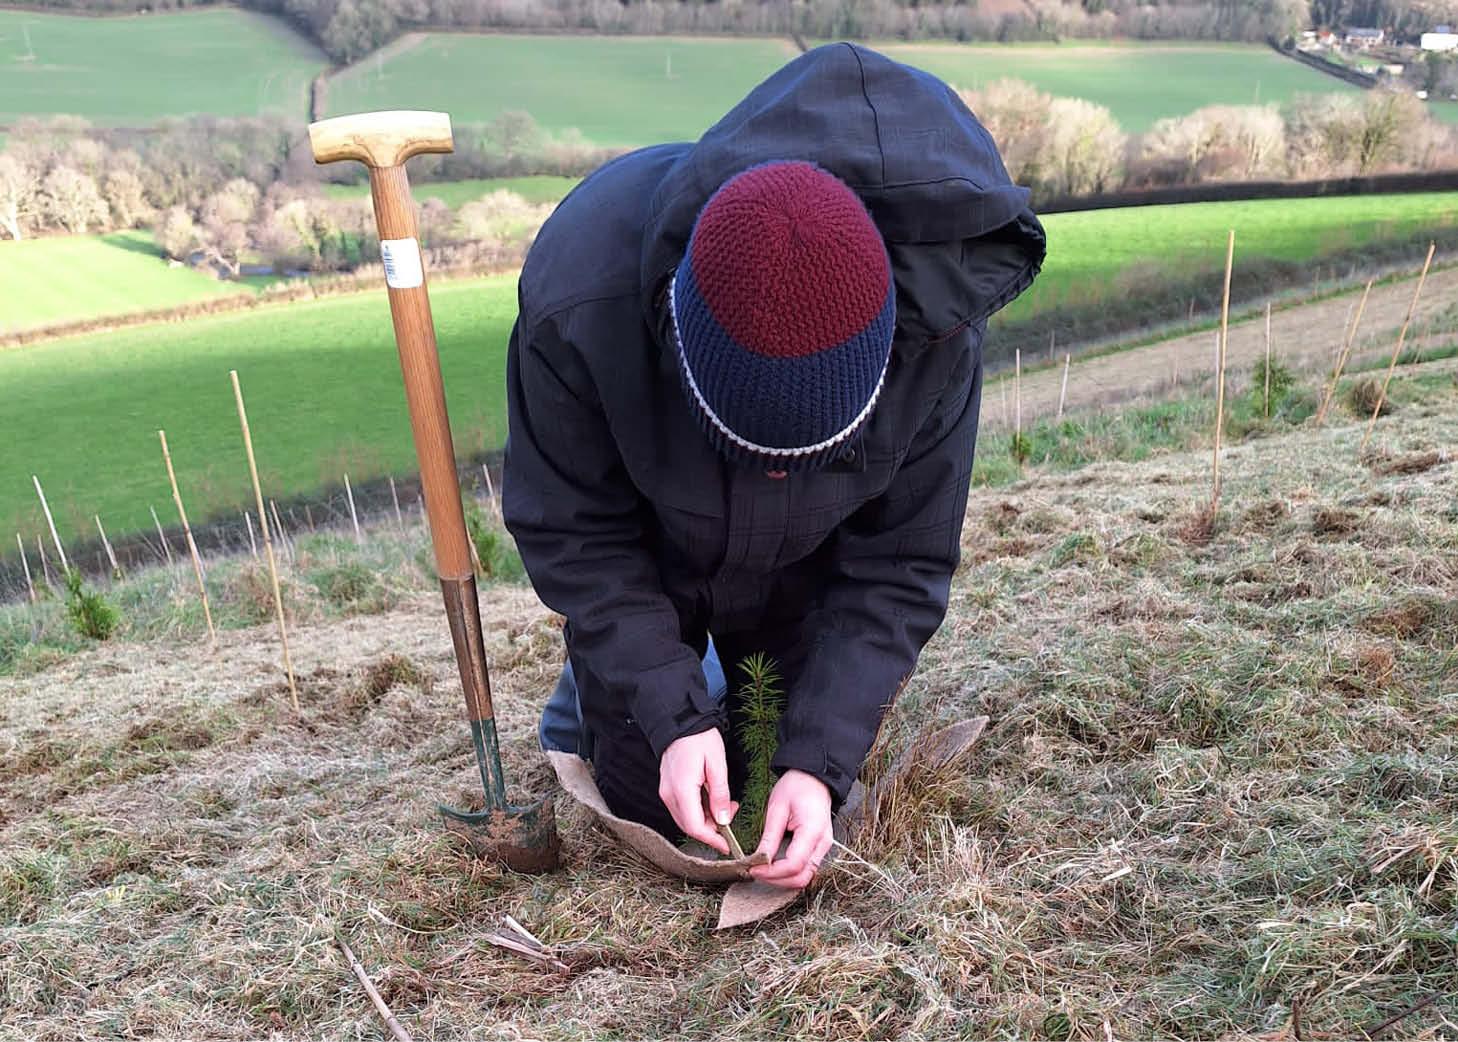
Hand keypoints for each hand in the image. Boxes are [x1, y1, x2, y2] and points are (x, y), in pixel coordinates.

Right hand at [659, 729, 736, 854]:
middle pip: (689, 826)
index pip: (695, 827)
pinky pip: (683, 809)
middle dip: (712, 830)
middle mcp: (669, 795)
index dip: (712, 840)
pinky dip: (698, 811)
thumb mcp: (717, 765)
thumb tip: (724, 820)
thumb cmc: (699, 738)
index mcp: (681, 790)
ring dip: (706, 820)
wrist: (680, 721)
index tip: (727, 845)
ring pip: (686, 819)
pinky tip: (712, 801)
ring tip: (726, 805)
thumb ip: (720, 795)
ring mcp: (666, 792)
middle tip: (731, 816)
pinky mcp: (668, 788)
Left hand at [749, 770, 832, 889]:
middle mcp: (822, 844)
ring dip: (782, 879)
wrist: (814, 778)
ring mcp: (823, 847)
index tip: (753, 869)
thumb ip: (770, 837)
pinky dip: (789, 873)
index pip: (793, 865)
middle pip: (801, 878)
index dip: (771, 872)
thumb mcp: (777, 808)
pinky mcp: (819, 848)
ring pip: (804, 877)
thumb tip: (758, 860)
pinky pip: (805, 869)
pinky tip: (774, 866)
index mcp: (812, 831)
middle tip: (755, 872)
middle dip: (776, 880)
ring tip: (762, 870)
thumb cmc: (797, 787)